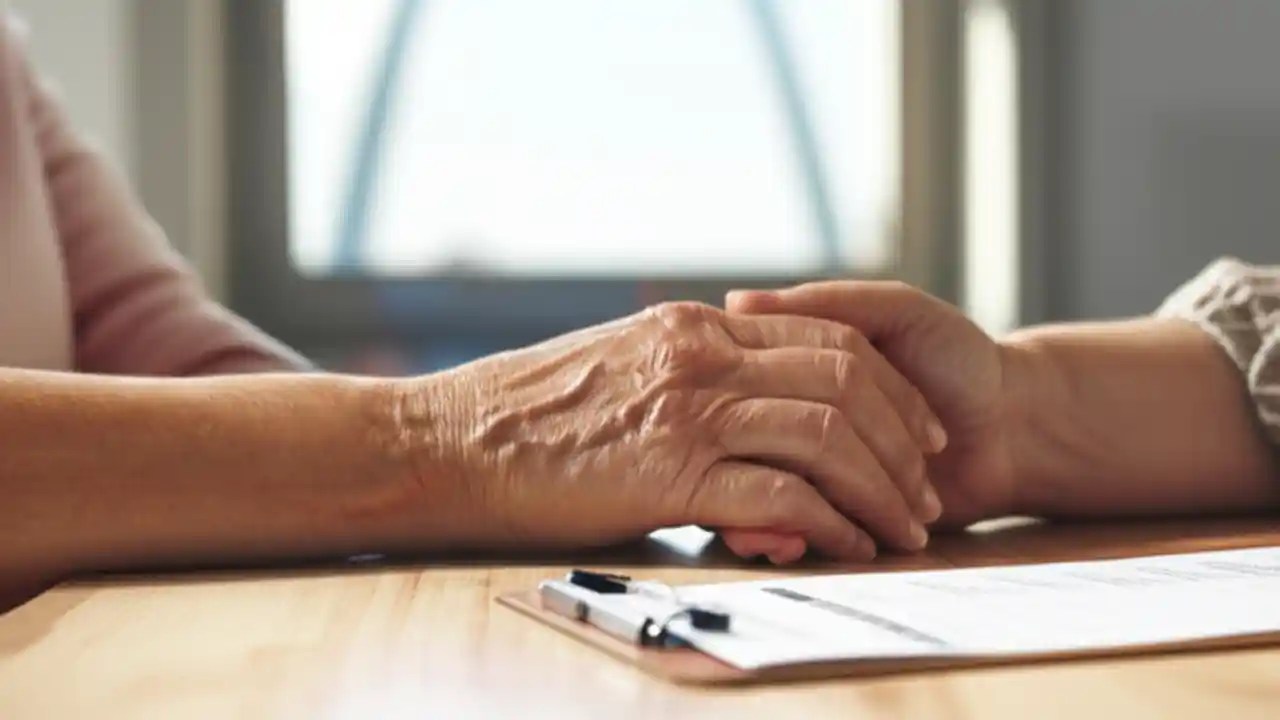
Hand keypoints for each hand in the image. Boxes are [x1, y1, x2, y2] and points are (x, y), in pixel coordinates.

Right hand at [396, 302, 947, 560]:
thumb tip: (743, 412)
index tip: (917, 427)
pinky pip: (780, 493)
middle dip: (906, 436)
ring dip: (882, 485)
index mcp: (696, 328)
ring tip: (907, 525)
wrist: (451, 441)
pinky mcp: (668, 471)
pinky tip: (849, 543)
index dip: (890, 384)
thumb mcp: (623, 368)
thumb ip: (691, 377)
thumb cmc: (527, 417)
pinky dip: (830, 520)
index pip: (828, 336)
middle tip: (928, 484)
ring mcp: (688, 410)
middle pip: (847, 379)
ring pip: (828, 434)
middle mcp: (703, 356)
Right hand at [726, 283, 1015, 531]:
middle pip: (746, 444)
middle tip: (742, 466)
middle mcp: (791, 419)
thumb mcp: (895, 311)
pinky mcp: (832, 516)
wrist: (1014, 428)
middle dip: (759, 461)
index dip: (736, 387)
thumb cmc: (958, 356)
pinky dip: (802, 539)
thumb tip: (737, 302)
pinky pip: (797, 532)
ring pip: (762, 492)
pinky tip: (815, 543)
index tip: (725, 394)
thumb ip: (828, 304)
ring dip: (781, 510)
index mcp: (792, 367)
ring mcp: (809, 471)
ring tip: (788, 525)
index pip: (742, 378)